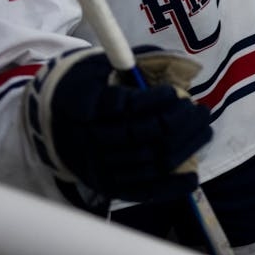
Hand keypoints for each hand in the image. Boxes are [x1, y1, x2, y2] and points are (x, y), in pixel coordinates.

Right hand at [27, 47, 210, 202]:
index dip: (154, 101)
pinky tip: (192, 176)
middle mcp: (89, 138)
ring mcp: (97, 166)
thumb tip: (180, 66)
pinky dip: (170, 186)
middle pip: (142, 135)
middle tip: (201, 111)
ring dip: (183, 147)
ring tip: (203, 130)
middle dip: (180, 122)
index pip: (124, 107)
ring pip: (148, 162)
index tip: (176, 93)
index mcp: (84, 104)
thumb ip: (138, 63)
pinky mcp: (105, 185)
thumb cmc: (86, 85)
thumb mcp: (102, 63)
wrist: (50, 119)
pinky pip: (141, 191)